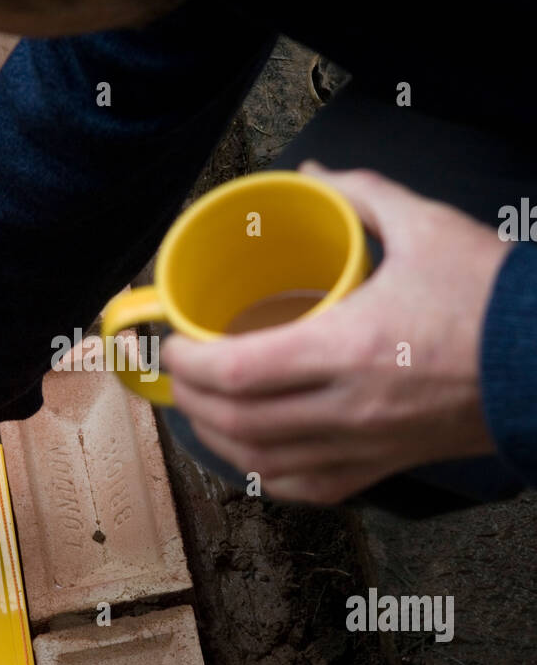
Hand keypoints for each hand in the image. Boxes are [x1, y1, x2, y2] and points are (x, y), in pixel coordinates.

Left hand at [161, 163, 512, 503]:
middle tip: (177, 371)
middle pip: (237, 422)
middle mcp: (351, 407)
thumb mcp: (425, 226)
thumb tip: (309, 176)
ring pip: (263, 462)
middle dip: (190, 399)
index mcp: (351, 346)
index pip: (237, 372)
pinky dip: (265, 474)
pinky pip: (306, 487)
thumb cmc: (492, 297)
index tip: (172, 341)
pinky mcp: (384, 466)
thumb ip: (359, 194)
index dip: (187, 362)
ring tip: (200, 409)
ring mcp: (366, 445)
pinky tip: (249, 453)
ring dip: (216, 439)